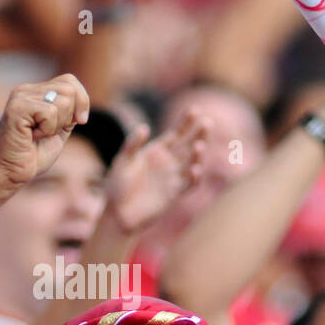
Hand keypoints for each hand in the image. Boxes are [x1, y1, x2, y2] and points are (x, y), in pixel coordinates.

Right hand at [0, 75, 89, 187]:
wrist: (10, 173)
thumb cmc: (32, 155)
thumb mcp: (59, 130)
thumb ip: (69, 112)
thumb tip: (82, 99)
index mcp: (35, 92)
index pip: (69, 80)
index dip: (81, 101)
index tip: (78, 122)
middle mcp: (26, 90)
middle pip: (69, 89)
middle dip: (68, 116)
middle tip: (48, 132)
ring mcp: (20, 97)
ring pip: (63, 101)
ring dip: (56, 125)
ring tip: (37, 134)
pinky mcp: (17, 108)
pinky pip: (50, 112)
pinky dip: (47, 130)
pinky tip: (31, 136)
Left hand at [105, 110, 207, 232]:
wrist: (117, 214)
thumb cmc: (116, 187)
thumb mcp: (122, 161)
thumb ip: (132, 145)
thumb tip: (144, 127)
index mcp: (156, 151)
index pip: (176, 133)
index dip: (186, 122)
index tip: (195, 110)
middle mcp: (168, 163)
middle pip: (188, 145)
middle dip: (199, 134)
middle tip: (208, 123)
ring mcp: (172, 178)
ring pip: (191, 163)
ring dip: (198, 156)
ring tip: (199, 146)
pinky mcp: (174, 194)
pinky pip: (188, 185)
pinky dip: (194, 178)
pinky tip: (195, 170)